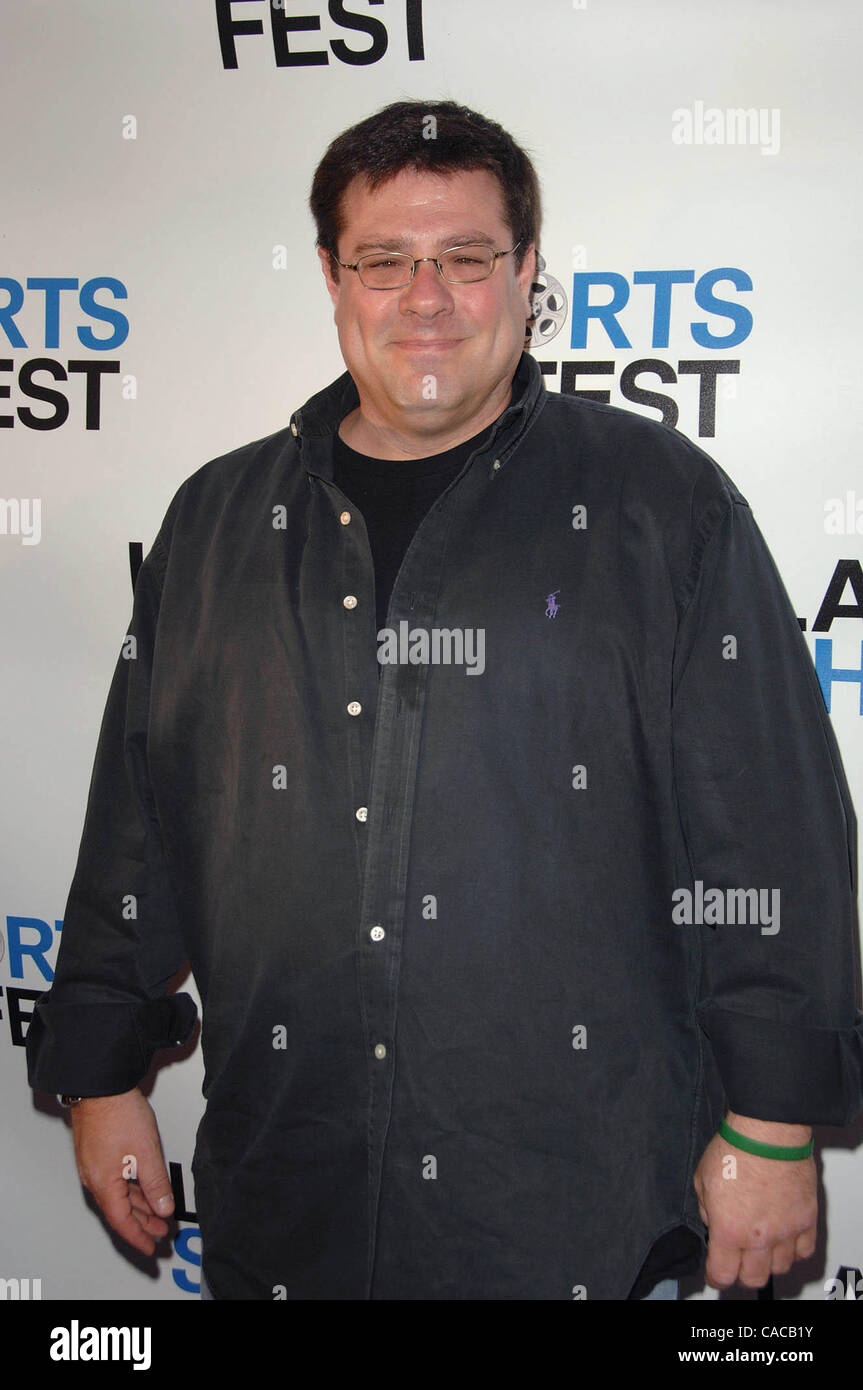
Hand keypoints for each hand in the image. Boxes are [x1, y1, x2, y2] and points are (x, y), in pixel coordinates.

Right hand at [69, 1086, 174, 1255]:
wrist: (99, 1085)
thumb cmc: (117, 1113)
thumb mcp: (146, 1152)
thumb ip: (156, 1184)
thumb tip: (164, 1208)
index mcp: (104, 1184)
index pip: (122, 1222)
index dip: (139, 1237)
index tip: (152, 1247)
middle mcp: (94, 1179)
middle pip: (120, 1211)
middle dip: (143, 1224)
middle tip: (162, 1232)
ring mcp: (93, 1166)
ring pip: (118, 1196)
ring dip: (139, 1207)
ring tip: (158, 1214)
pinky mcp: (96, 1154)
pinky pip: (115, 1182)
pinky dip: (132, 1191)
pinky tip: (144, 1190)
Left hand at [692, 1112, 816, 1289]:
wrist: (767, 1131)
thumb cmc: (735, 1148)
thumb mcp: (702, 1180)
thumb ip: (707, 1210)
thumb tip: (714, 1224)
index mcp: (729, 1229)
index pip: (722, 1274)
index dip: (715, 1276)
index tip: (715, 1272)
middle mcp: (759, 1236)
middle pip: (753, 1279)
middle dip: (742, 1273)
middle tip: (738, 1261)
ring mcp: (786, 1230)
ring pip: (780, 1268)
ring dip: (769, 1262)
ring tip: (762, 1246)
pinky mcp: (806, 1219)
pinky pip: (805, 1251)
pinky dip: (794, 1250)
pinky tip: (785, 1239)